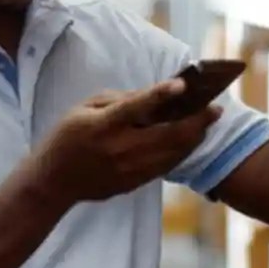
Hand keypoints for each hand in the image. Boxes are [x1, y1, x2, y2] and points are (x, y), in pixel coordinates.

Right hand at [33, 80, 222, 203]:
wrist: (54, 182)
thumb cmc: (66, 138)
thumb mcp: (83, 109)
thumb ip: (117, 100)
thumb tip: (151, 96)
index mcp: (104, 125)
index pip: (136, 108)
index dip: (161, 95)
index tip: (183, 85)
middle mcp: (121, 148)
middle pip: (168, 135)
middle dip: (195, 121)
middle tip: (214, 108)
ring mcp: (130, 169)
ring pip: (173, 153)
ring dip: (194, 137)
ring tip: (208, 122)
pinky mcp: (135, 182)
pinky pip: (167, 166)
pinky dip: (182, 151)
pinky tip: (189, 140)